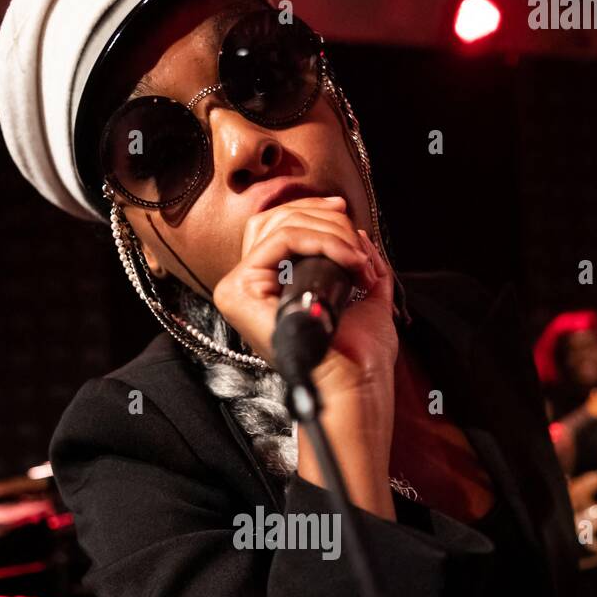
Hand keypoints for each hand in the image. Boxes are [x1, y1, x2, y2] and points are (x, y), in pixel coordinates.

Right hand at [212, 196, 397, 401]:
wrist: (355, 383)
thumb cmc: (357, 354)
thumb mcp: (357, 294)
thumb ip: (353, 261)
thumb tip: (353, 228)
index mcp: (266, 287)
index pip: (276, 228)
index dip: (310, 212)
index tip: (343, 214)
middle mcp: (246, 287)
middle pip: (274, 220)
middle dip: (323, 220)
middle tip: (355, 242)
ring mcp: (238, 289)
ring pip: (280, 226)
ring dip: (329, 232)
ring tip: (356, 259)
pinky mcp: (239, 291)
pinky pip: (280, 242)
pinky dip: (320, 241)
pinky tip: (346, 260)